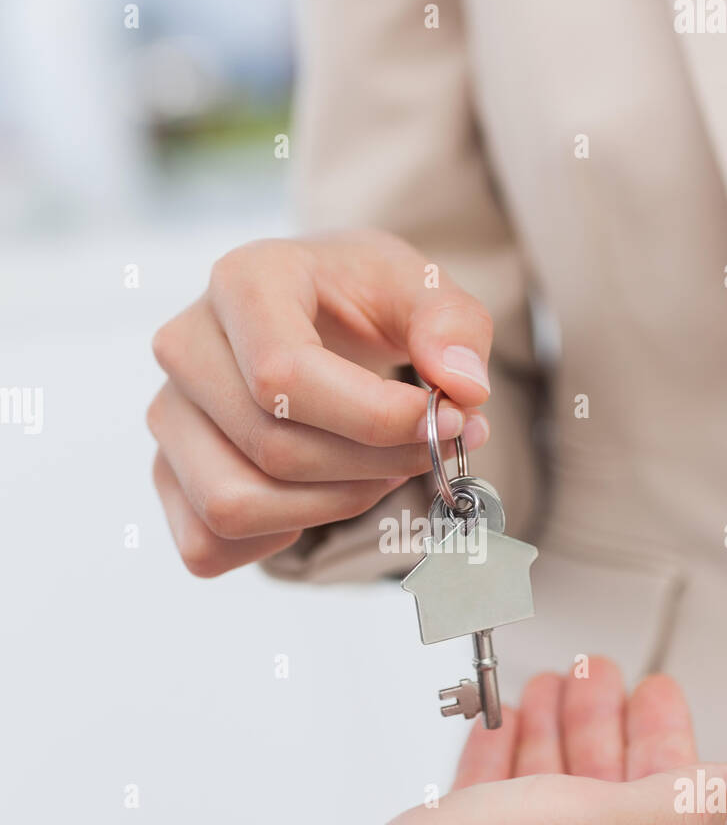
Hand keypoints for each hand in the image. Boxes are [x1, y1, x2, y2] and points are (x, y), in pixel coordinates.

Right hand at [147, 230, 491, 576]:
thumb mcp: (423, 288)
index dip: (375, 418)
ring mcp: (168, 414)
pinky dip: (275, 538)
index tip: (447, 422)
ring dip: (328, 508)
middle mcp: (185, 345)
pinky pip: (206, 544)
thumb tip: (461, 386)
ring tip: (376, 473)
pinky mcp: (166, 473)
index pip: (283, 374)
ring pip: (233, 505)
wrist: (315, 314)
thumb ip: (455, 326)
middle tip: (429, 451)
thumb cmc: (362, 302)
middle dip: (371, 467)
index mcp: (242, 281)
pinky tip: (317, 496)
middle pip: (270, 447)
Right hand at [334, 661, 726, 824]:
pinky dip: (500, 766)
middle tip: (592, 673)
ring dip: (550, 737)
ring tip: (542, 685)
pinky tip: (495, 732)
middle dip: (600, 725)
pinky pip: (494, 814)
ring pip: (546, 800)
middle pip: (604, 794)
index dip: (662, 736)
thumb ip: (672, 808)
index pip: (665, 801)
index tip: (656, 687)